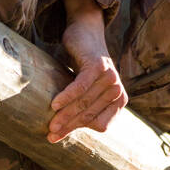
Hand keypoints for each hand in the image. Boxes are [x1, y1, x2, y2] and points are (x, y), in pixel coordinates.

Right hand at [48, 0, 127, 141]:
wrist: (86, 33)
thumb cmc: (83, 66)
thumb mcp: (86, 92)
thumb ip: (81, 111)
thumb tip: (57, 137)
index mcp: (119, 101)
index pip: (98, 124)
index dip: (77, 130)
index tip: (56, 135)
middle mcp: (118, 90)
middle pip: (89, 115)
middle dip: (68, 126)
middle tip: (50, 134)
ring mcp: (110, 78)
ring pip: (84, 103)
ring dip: (65, 115)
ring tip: (50, 124)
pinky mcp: (98, 67)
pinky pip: (81, 87)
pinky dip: (67, 97)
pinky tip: (54, 105)